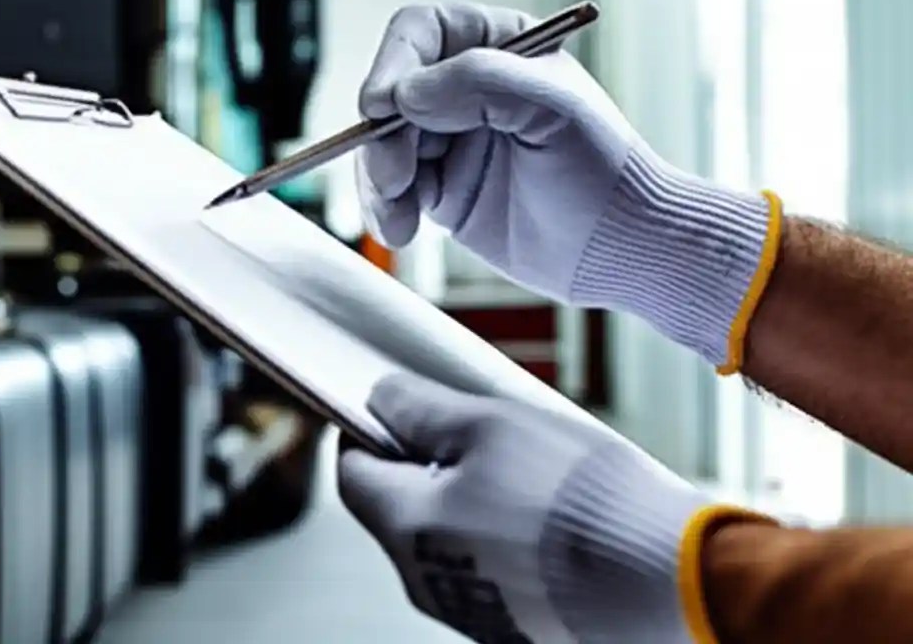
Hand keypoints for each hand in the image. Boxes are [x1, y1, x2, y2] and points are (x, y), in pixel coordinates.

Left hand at [338, 373, 727, 642]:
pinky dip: (508, 538)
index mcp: (405, 529)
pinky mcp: (515, 626)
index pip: (352, 473)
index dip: (367, 431)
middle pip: (400, 507)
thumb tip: (382, 399)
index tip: (393, 406)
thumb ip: (423, 411)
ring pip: (448, 539)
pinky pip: (492, 570)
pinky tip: (553, 516)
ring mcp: (471, 609)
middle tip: (479, 430)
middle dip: (429, 463)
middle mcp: (425, 581)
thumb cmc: (576, 499)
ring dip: (473, 500)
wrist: (668, 581)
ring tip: (532, 473)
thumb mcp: (492, 426)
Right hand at [357, 3, 776, 367]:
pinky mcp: (440, 189)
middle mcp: (466, 89)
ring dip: (379, 181)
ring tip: (400, 218)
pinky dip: (385, 210)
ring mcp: (449, 140)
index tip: (383, 107)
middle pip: (389, 93)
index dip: (392, 65)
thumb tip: (406, 93)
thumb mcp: (552, 108)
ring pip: (381, 145)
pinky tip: (401, 231)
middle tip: (396, 178)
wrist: (617, 250)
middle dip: (382, 138)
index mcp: (498, 46)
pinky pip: (390, 190)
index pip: (421, 34)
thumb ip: (480, 82)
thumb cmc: (603, 173)